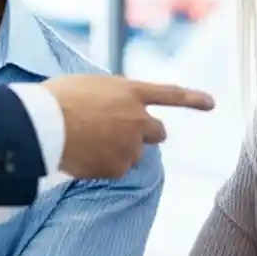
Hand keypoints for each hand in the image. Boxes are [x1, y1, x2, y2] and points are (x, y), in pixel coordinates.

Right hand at [42, 75, 213, 178]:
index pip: (169, 94)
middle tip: (121, 134)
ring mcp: (131, 144)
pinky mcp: (119, 167)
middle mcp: (138, 118)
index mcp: (130, 91)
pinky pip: (115, 169)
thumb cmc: (57, 99)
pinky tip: (83, 155)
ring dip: (118, 150)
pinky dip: (103, 165)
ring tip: (87, 141)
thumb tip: (108, 110)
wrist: (44, 125)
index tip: (212, 103)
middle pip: (159, 132)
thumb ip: (108, 97)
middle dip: (146, 135)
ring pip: (133, 153)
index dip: (192, 98)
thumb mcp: (88, 86)